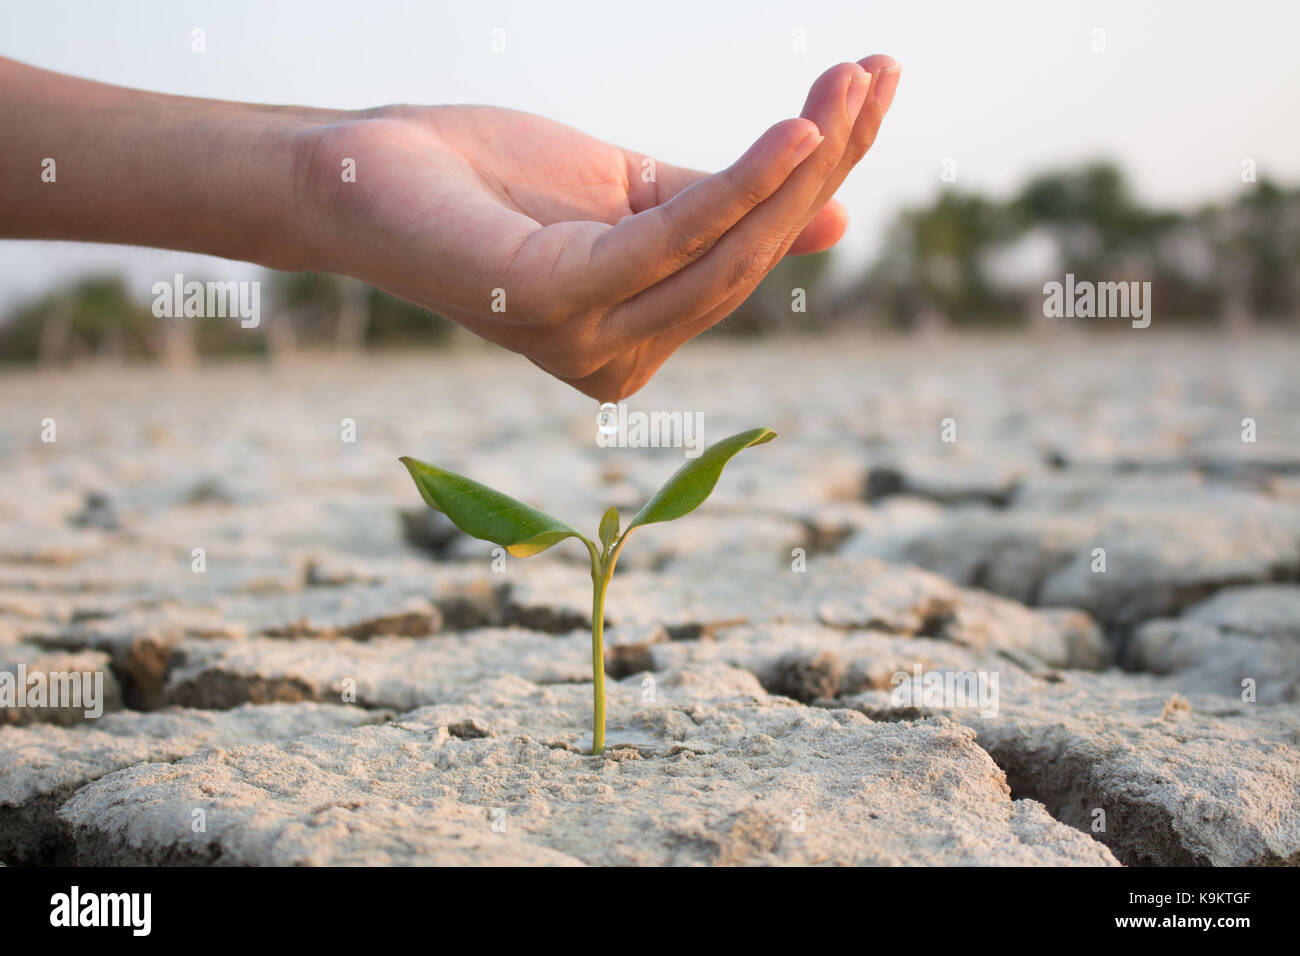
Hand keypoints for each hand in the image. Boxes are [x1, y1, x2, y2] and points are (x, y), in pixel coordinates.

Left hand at [302, 56, 899, 399]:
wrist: (367, 174)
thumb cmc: (492, 184)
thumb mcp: (631, 192)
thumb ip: (722, 206)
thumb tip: (834, 213)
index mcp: (642, 335)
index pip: (750, 255)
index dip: (820, 177)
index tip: (872, 91)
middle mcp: (624, 358)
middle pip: (749, 255)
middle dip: (825, 162)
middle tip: (878, 72)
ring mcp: (592, 343)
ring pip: (723, 252)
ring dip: (798, 163)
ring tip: (852, 85)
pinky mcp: (560, 305)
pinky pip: (671, 239)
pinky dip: (738, 187)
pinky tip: (794, 136)